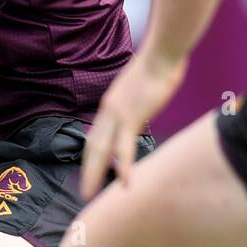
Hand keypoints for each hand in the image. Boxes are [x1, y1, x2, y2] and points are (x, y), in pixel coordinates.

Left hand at [80, 48, 186, 198]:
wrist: (162, 52)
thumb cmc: (160, 63)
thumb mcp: (143, 84)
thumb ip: (139, 97)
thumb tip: (145, 101)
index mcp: (111, 102)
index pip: (96, 133)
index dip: (92, 154)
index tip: (90, 169)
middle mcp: (108, 109)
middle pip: (93, 145)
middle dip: (87, 169)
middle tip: (84, 190)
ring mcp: (118, 114)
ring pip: (101, 150)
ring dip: (94, 173)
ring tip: (89, 193)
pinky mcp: (132, 117)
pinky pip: (125, 147)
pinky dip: (124, 166)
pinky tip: (125, 182)